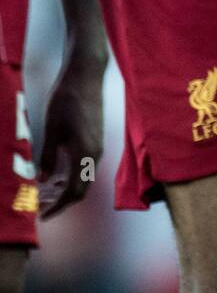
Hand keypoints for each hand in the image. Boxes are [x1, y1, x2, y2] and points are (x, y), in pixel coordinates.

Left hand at [38, 58, 104, 218]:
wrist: (85, 76)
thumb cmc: (66, 100)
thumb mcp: (52, 129)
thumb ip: (48, 157)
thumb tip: (43, 181)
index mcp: (85, 154)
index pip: (74, 192)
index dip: (58, 207)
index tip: (43, 217)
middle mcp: (95, 154)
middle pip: (82, 189)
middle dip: (62, 203)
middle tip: (42, 209)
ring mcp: (97, 146)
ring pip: (83, 178)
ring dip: (66, 190)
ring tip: (45, 195)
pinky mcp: (95, 139)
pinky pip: (85, 167)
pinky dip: (71, 177)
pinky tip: (56, 176)